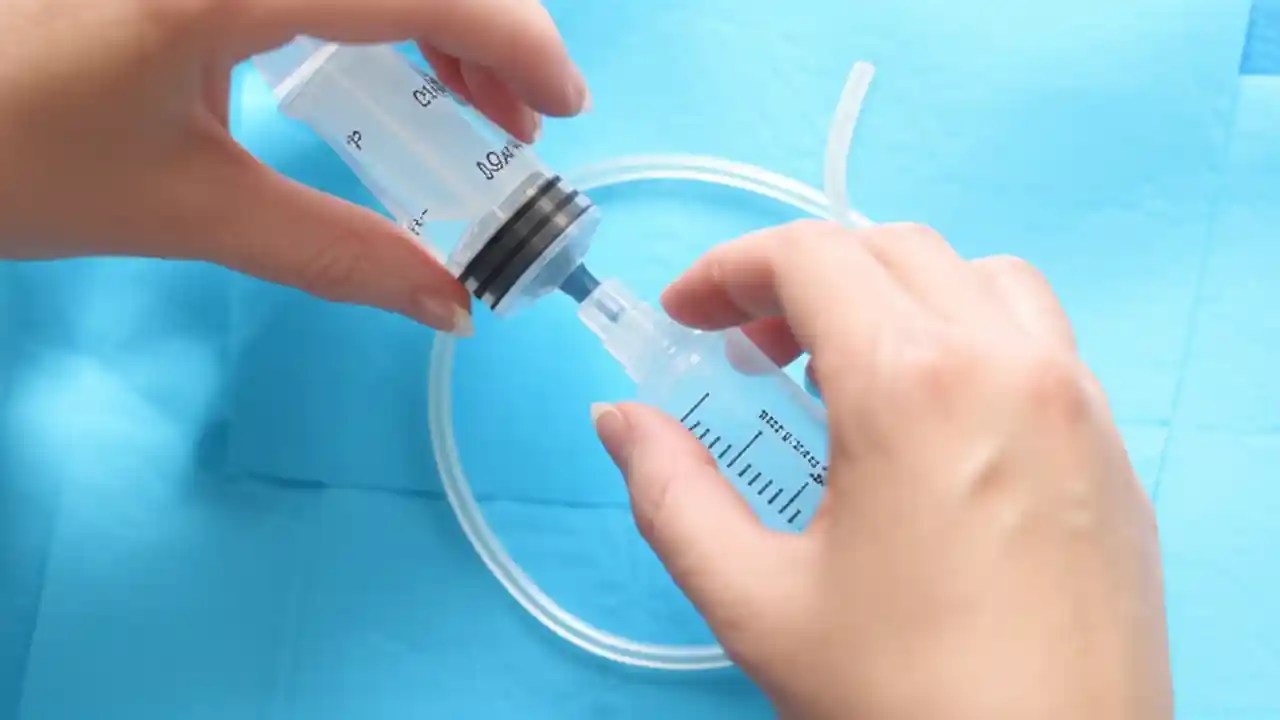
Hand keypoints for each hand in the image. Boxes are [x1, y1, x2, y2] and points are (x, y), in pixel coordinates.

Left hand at [0, 0, 588, 332]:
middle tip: (515, 124)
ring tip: (466, 102)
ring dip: (437, 16)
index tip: (563, 109)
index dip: (516, 38)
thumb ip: (335, 253)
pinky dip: (378, 9)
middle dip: (486, 29)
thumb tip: (450, 307)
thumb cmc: (11, 154)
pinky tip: (383, 61)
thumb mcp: (187, 208)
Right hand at [593, 221, 1170, 718]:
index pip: (810, 257)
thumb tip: (621, 421)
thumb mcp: (755, 602)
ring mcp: (1080, 403)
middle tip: (749, 351)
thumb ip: (671, 494)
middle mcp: (1010, 366)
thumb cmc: (903, 702)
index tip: (686, 317)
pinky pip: (1039, 341)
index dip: (727, 270)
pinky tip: (932, 423)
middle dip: (803, 278)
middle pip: (891, 249)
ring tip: (846, 374)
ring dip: (896, 293)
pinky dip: (969, 335)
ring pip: (978, 279)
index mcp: (914, 386)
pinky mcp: (1115, 452)